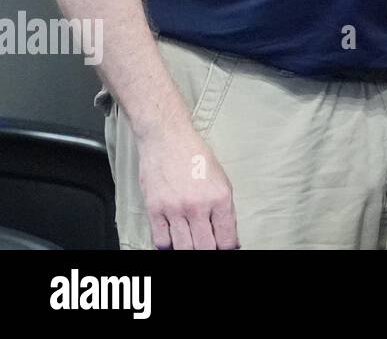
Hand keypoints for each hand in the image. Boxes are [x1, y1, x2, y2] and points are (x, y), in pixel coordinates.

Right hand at [136, 124, 238, 249]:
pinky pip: (161, 241)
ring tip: (192, 242)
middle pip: (205, 248)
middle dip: (208, 250)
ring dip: (189, 249)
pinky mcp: (154, 209)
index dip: (227, 249)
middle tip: (207, 245)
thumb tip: (229, 238)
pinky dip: (168, 246)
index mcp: (220, 198)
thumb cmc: (195, 157)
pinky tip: (174, 240)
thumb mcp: (221, 180)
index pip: (226, 239)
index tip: (225, 249)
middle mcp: (198, 206)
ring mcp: (175, 209)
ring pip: (183, 248)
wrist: (167, 139)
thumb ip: (225, 210)